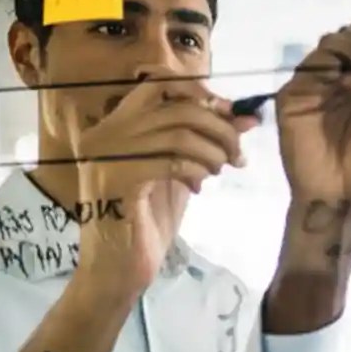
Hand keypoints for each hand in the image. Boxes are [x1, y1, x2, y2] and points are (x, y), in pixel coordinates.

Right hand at [72, 69, 255, 293]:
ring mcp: (107, 155)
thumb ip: (204, 141)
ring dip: (213, 152)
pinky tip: (198, 186)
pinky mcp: (118, 180)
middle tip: (237, 155)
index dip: (201, 93)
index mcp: (115, 125)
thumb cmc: (147, 220)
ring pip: (180, 132)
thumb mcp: (180, 170)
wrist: (119, 268)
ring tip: (218, 171)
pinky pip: (172, 160)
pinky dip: (197, 170)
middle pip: (178, 106)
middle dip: (220, 128)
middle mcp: (105, 133)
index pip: (159, 83)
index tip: (231, 115)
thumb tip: (245, 117)